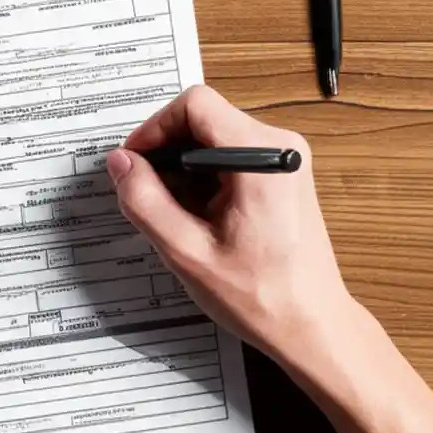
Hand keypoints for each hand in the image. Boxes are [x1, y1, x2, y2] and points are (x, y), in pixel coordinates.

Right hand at [105, 85, 349, 361]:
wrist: (312, 327)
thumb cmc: (262, 297)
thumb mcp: (187, 252)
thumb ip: (146, 201)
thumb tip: (120, 164)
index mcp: (264, 157)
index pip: (195, 105)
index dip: (154, 129)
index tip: (134, 163)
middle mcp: (281, 148)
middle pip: (203, 119)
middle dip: (166, 153)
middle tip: (148, 196)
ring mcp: (285, 160)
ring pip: (213, 139)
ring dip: (183, 170)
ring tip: (177, 216)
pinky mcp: (282, 175)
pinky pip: (229, 157)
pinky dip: (203, 179)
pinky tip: (198, 218)